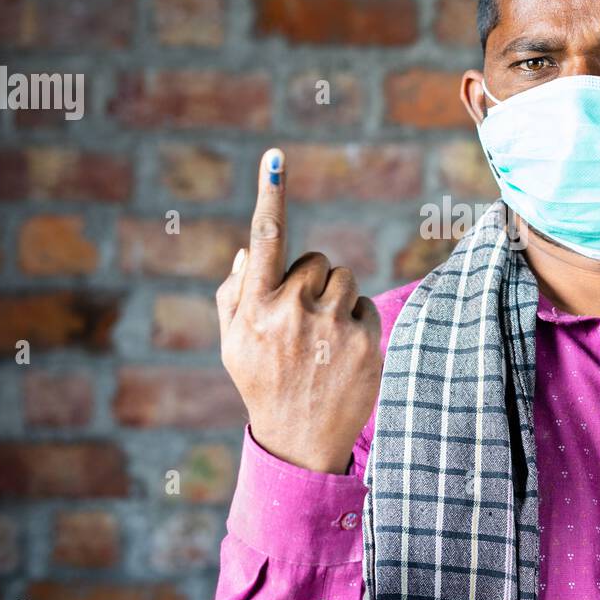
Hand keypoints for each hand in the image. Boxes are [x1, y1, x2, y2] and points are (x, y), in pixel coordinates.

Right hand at [217, 148, 382, 473]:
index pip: (266, 240)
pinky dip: (356, 321)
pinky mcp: (365, 341)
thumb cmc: (263, 383)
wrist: (300, 441)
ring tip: (322, 338)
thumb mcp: (234, 343)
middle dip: (310, 280)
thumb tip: (251, 248)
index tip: (276, 158)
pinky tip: (342, 353)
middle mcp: (291, 313)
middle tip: (301, 320)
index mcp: (255, 309)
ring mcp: (331, 327)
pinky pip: (364, 303)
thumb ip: (236, 293)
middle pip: (314, 260)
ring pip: (343, 278)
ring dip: (335, 298)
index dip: (271, 195)